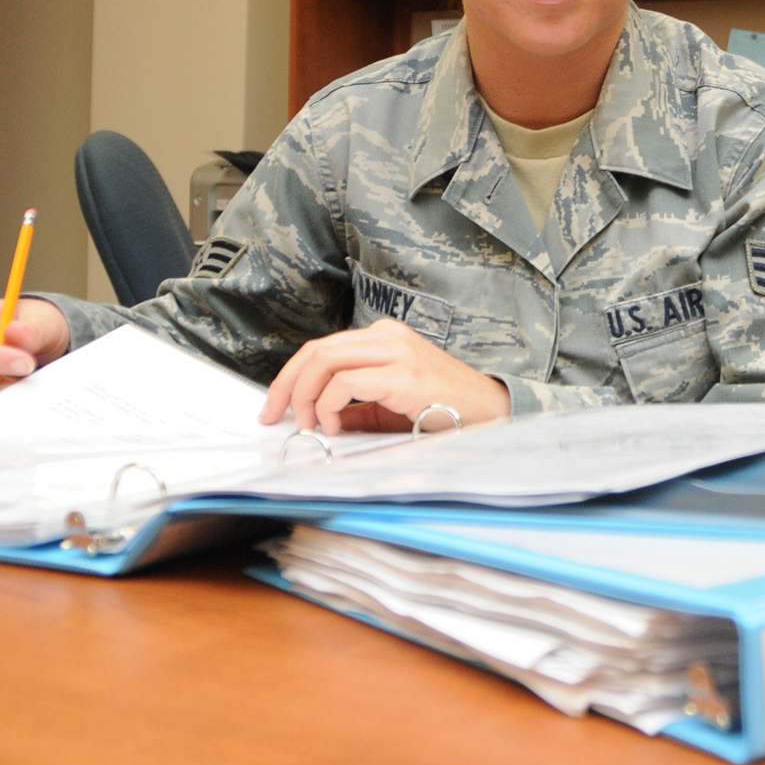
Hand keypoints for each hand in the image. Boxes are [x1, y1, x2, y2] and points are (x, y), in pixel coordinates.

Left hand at [259, 319, 512, 435]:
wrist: (489, 414)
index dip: (290, 377)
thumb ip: (353, 408)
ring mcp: (395, 352)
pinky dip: (329, 406)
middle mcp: (387, 337)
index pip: (321, 348)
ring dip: (304, 396)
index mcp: (383, 339)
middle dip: (286, 385)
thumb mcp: (388, 407)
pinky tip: (335, 426)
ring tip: (308, 425)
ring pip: (324, 361)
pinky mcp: (402, 373)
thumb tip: (313, 419)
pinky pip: (345, 383)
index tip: (275, 406)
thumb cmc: (444, 409)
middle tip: (274, 415)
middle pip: (315, 351)